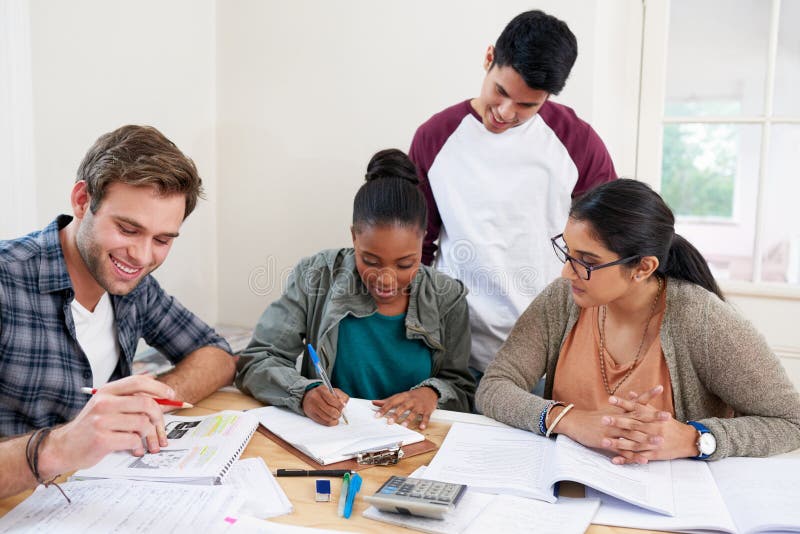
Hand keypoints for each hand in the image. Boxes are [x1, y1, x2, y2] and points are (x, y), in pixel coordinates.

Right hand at [38, 375, 174, 477]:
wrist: (63, 448)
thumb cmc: (89, 427)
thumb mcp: (104, 405)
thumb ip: (127, 398)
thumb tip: (158, 390)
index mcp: (106, 391)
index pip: (138, 382)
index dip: (159, 388)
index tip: (171, 395)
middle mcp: (104, 402)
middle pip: (146, 403)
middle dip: (159, 417)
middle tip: (160, 427)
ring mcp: (102, 421)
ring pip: (142, 423)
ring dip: (148, 435)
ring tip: (145, 441)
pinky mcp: (102, 439)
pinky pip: (133, 440)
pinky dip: (138, 446)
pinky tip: (133, 449)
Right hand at [302, 386, 349, 425]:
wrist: (308, 396)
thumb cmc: (323, 394)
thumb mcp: (333, 391)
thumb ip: (341, 396)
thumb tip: (343, 405)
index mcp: (322, 390)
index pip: (333, 401)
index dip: (340, 406)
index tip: (342, 407)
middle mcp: (315, 398)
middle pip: (331, 411)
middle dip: (338, 414)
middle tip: (340, 413)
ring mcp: (312, 407)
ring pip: (328, 418)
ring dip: (335, 419)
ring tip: (336, 416)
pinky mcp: (311, 415)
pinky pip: (324, 422)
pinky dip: (331, 422)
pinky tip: (333, 420)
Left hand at [372, 387, 437, 429]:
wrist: (429, 391)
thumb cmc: (412, 396)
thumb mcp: (400, 396)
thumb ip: (387, 400)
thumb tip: (374, 402)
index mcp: (403, 397)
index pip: (391, 402)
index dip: (384, 409)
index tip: (377, 416)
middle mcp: (411, 400)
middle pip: (402, 407)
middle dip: (396, 414)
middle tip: (389, 422)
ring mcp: (419, 405)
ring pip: (414, 412)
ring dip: (408, 419)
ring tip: (403, 426)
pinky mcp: (427, 410)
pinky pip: (426, 416)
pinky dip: (424, 422)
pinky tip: (421, 427)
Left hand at [603, 385, 697, 463]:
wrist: (687, 440)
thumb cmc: (670, 425)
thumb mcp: (657, 412)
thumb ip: (642, 404)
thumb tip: (630, 394)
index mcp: (652, 417)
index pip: (636, 408)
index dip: (623, 403)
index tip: (610, 399)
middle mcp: (652, 429)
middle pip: (633, 425)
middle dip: (618, 422)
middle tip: (603, 419)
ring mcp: (652, 443)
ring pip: (633, 443)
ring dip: (618, 443)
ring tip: (604, 442)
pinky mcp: (653, 454)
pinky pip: (638, 457)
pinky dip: (626, 459)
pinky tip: (615, 460)